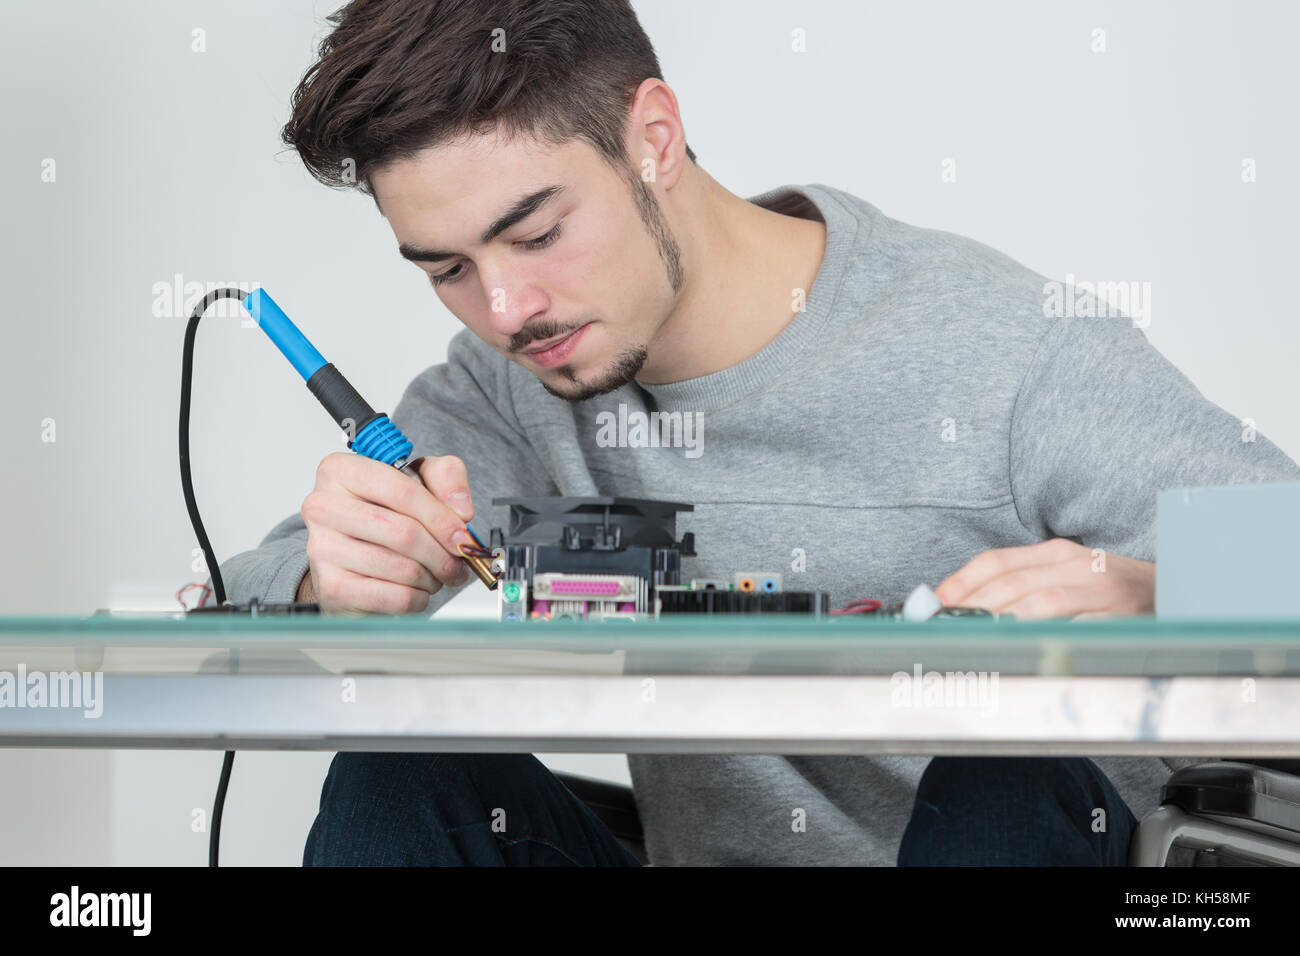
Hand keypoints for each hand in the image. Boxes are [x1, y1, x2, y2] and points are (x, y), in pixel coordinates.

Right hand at [298, 452, 476, 615]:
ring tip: (435, 572)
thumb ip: (446, 477)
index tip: (462, 534)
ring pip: (403, 568)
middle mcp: (323, 507)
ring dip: (433, 576)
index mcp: (341, 470)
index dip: (442, 516)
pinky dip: (418, 597)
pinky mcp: (332, 588)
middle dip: (442, 552)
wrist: (351, 557)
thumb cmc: (383, 513)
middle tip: (458, 560)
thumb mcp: (418, 479)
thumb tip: (461, 510)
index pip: (402, 491)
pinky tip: (416, 589)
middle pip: (404, 533)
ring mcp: (323, 549)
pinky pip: (395, 597)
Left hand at [931, 537, 1154, 620]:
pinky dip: (1048, 638)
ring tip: (976, 639)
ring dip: (1003, 623)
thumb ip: (1018, 585)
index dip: (962, 582)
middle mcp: (1076, 565)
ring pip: (1041, 604)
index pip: (996, 561)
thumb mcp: (1062, 575)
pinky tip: (1024, 649)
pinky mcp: (1122, 617)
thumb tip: (963, 605)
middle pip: (1012, 584)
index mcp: (1055, 553)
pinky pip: (1078, 628)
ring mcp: (1100, 590)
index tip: (935, 602)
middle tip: (947, 628)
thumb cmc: (1107, 589)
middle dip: (974, 608)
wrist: (1172, 590)